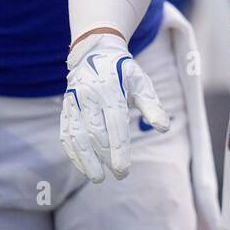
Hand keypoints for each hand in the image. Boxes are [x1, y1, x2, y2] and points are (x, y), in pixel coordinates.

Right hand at [60, 32, 168, 182]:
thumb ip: (152, 106)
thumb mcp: (142, 83)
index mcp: (110, 87)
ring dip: (85, 160)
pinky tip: (83, 166)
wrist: (94, 52)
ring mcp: (73, 101)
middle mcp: (88, 94)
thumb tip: (163, 128)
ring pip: (76, 135)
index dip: (118, 149)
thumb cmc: (124, 72)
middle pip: (95, 132)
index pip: (114, 123)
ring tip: (97, 177)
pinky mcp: (65, 108)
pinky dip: (73, 152)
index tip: (123, 170)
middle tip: (119, 174)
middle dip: (105, 157)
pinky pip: (66, 133)